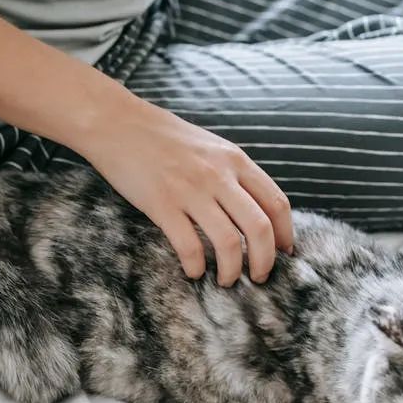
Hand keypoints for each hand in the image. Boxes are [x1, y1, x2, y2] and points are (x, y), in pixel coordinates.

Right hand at [76, 95, 293, 286]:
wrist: (117, 122)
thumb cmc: (162, 136)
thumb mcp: (210, 146)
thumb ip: (232, 172)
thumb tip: (253, 206)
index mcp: (235, 160)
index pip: (276, 203)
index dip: (285, 234)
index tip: (284, 253)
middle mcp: (218, 176)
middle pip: (259, 229)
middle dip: (265, 262)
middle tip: (258, 277)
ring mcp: (190, 190)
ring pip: (228, 243)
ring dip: (231, 271)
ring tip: (225, 280)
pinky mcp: (162, 204)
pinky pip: (189, 246)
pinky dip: (195, 267)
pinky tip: (193, 271)